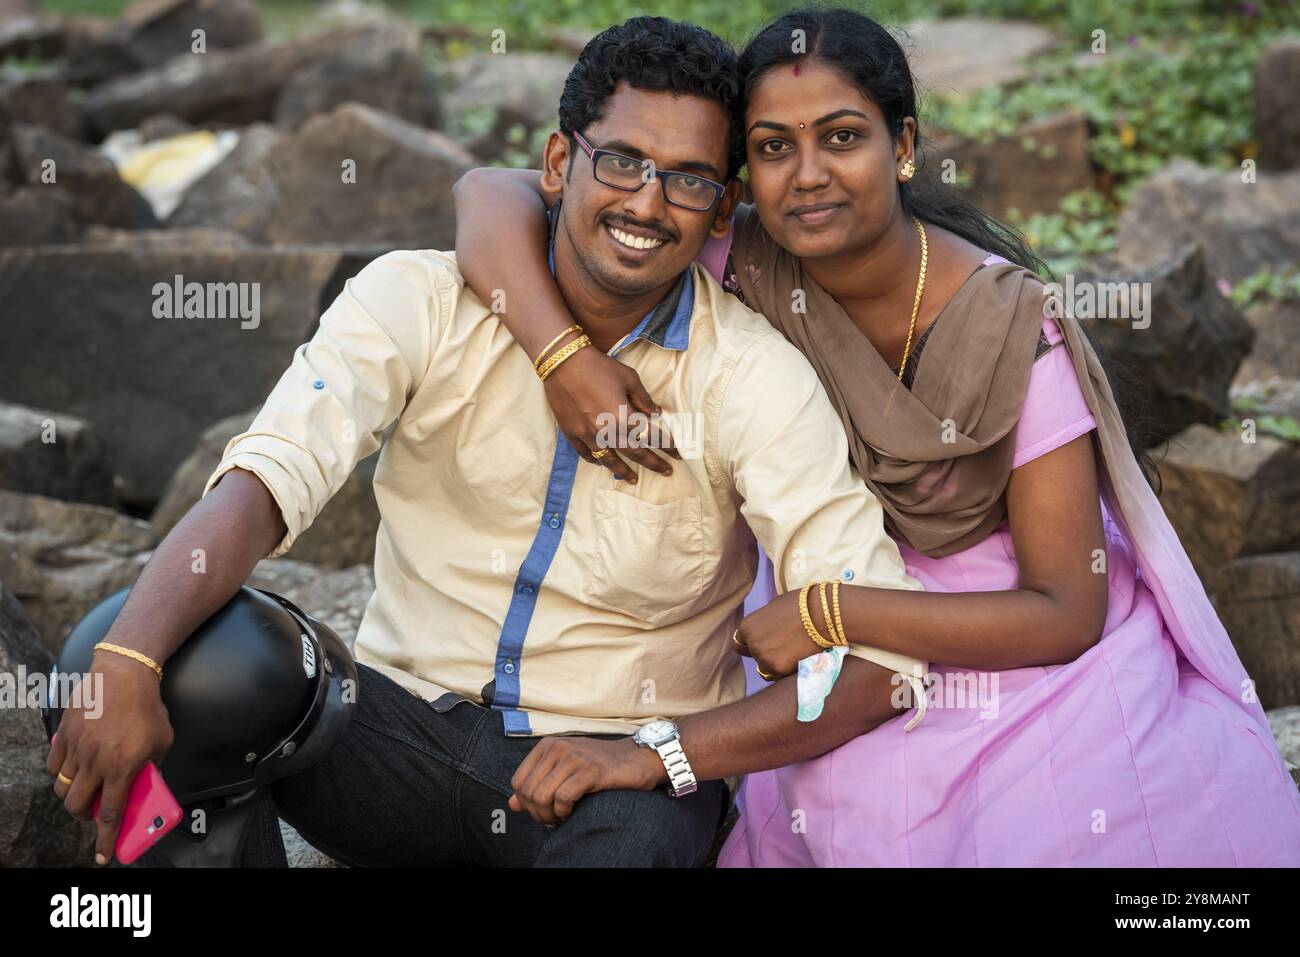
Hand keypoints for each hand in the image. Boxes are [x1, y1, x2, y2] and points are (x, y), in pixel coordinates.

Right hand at [47, 651, 174, 864]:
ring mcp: (77, 749)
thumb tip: (145, 783)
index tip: (103, 856)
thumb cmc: (147, 707)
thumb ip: (152, 766)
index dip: (106, 839)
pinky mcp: (64, 735)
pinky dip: (60, 773)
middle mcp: (96, 762)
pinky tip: (72, 768)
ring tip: (84, 789)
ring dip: (72, 795)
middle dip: (83, 816)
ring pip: (63, 788)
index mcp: (123, 767)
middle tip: (93, 812)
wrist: (124, 674)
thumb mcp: (162, 741)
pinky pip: (53, 766)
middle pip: (77, 806)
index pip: (111, 814)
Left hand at [508, 736, 664, 825]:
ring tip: (561, 818)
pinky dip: (563, 812)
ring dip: (549, 815)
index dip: (526, 803)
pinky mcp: (589, 770)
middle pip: (528, 791)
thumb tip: (512, 804)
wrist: (637, 758)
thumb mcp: (564, 771)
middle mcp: (557, 747)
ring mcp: (573, 757)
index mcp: (547, 745)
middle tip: (552, 819)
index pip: (518, 781)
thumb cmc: (600, 767)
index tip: (542, 811)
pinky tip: (572, 812)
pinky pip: (562, 798)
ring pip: (541, 796)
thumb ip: (537, 784)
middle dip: (537, 813)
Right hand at [543, 346, 679, 483]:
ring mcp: (587, 435)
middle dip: (653, 463)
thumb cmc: (598, 366)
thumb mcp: (628, 378)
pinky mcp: (572, 434)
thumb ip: (643, 398)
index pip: (651, 436)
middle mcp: (606, 431)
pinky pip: (586, 455)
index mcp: (623, 417)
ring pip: (609, 460)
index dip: (667, 445)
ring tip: (634, 480)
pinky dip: (597, 461)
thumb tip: (655, 412)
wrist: (562, 362)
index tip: (677, 453)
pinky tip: (604, 464)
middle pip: (634, 453)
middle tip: (666, 471)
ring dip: (624, 472)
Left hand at [733, 588, 826, 679]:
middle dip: (766, 653)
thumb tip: (763, 630)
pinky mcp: (780, 670)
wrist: (823, 614)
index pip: (740, 644)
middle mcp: (752, 645)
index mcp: (747, 627)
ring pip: (766, 669)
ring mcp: (765, 659)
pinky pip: (779, 676)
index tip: (764, 643)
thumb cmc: (801, 604)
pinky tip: (798, 658)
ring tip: (793, 652)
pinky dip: (787, 670)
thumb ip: (763, 623)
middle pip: (754, 657)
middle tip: (783, 646)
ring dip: (776, 664)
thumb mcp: (773, 608)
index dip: (752, 644)